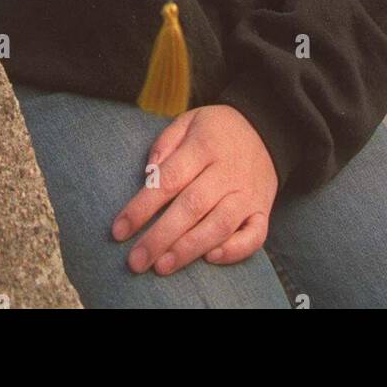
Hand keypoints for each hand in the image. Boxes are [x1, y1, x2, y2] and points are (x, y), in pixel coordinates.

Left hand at [111, 105, 278, 275]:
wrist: (266, 128)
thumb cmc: (217, 130)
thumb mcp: (189, 121)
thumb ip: (165, 143)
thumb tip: (148, 174)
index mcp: (204, 146)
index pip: (169, 179)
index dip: (142, 207)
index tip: (119, 230)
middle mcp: (227, 172)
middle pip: (192, 207)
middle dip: (161, 236)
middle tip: (136, 261)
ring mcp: (247, 193)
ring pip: (220, 225)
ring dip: (190, 249)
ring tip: (162, 266)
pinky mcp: (263, 209)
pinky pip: (254, 235)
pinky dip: (234, 250)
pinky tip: (210, 258)